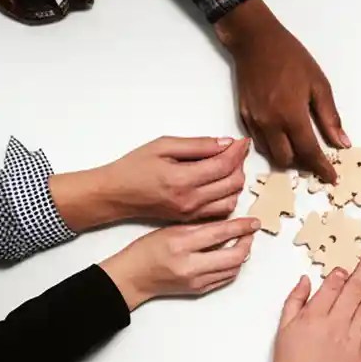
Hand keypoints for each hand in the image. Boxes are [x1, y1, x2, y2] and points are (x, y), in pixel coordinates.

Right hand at [51, 137, 249, 231]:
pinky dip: (228, 195)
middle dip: (239, 164)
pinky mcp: (192, 219)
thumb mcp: (162, 146)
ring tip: (227, 165)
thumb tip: (225, 143)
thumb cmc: (134, 167)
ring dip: (236, 181)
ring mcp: (192, 212)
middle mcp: (190, 199)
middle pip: (233, 182)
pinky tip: (221, 182)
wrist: (116, 194)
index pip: (223, 164)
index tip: (243, 142)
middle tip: (234, 151)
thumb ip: (197, 145)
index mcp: (182, 179)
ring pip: (232, 198)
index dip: (238, 151)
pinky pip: (222, 210)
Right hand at [99, 217, 258, 310]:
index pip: (220, 233)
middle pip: (234, 256)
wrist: (134, 278)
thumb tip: (228, 223)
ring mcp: (196, 281)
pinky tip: (231, 256)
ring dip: (242, 255)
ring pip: (234, 269)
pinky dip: (233, 266)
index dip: (241, 227)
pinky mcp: (199, 290)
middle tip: (249, 233)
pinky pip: (226, 278)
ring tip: (241, 243)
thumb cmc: (147, 250)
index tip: (253, 222)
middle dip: (247, 243)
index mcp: (181, 245)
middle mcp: (190, 265)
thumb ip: (200, 226)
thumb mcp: (171, 230)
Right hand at [215, 0, 347, 181]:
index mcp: (291, 115)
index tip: (331, 178)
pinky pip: (258, 141)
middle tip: (316, 159)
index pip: (309, 152)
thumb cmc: (291, 58)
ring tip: (300, 148)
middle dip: (303, 164)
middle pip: (286, 159)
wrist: (255, 41)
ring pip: (270, 154)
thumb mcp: (319, 84)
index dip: (321, 168)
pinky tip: (282, 135)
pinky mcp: (244, 116)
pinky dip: (272, 145)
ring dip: (286, 156)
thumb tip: (342, 142)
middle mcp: (270, 123)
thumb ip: (330, 117)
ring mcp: (254, 121)